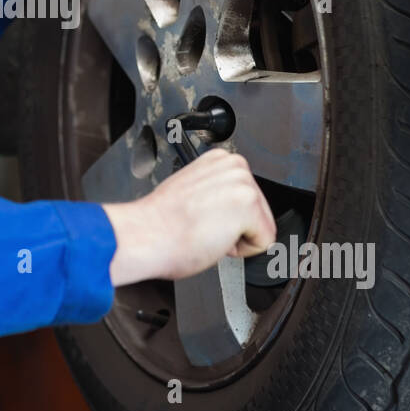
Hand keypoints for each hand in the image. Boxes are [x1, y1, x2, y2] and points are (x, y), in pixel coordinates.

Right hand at [103, 148, 275, 286]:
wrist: (146, 236)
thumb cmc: (161, 224)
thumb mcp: (192, 192)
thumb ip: (215, 191)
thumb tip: (225, 205)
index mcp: (219, 159)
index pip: (246, 198)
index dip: (226, 217)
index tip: (202, 216)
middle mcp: (234, 166)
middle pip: (259, 212)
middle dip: (235, 227)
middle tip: (203, 227)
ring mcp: (242, 183)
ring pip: (261, 226)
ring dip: (236, 237)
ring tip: (206, 231)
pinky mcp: (248, 204)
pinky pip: (263, 242)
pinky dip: (241, 250)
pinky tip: (214, 239)